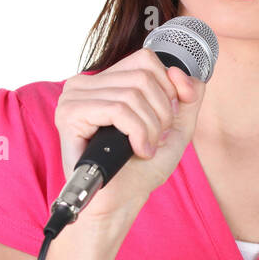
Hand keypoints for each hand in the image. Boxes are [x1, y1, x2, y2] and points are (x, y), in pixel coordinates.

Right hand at [54, 48, 205, 227]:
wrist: (121, 200)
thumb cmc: (142, 166)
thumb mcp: (176, 126)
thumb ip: (188, 96)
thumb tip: (182, 72)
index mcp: (105, 81)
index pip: (146, 59)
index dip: (169, 85)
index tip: (172, 117)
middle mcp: (85, 83)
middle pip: (143, 76)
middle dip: (162, 112)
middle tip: (156, 138)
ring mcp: (74, 97)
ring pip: (133, 94)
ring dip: (151, 127)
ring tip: (146, 148)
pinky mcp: (70, 114)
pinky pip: (119, 110)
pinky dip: (138, 133)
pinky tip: (137, 150)